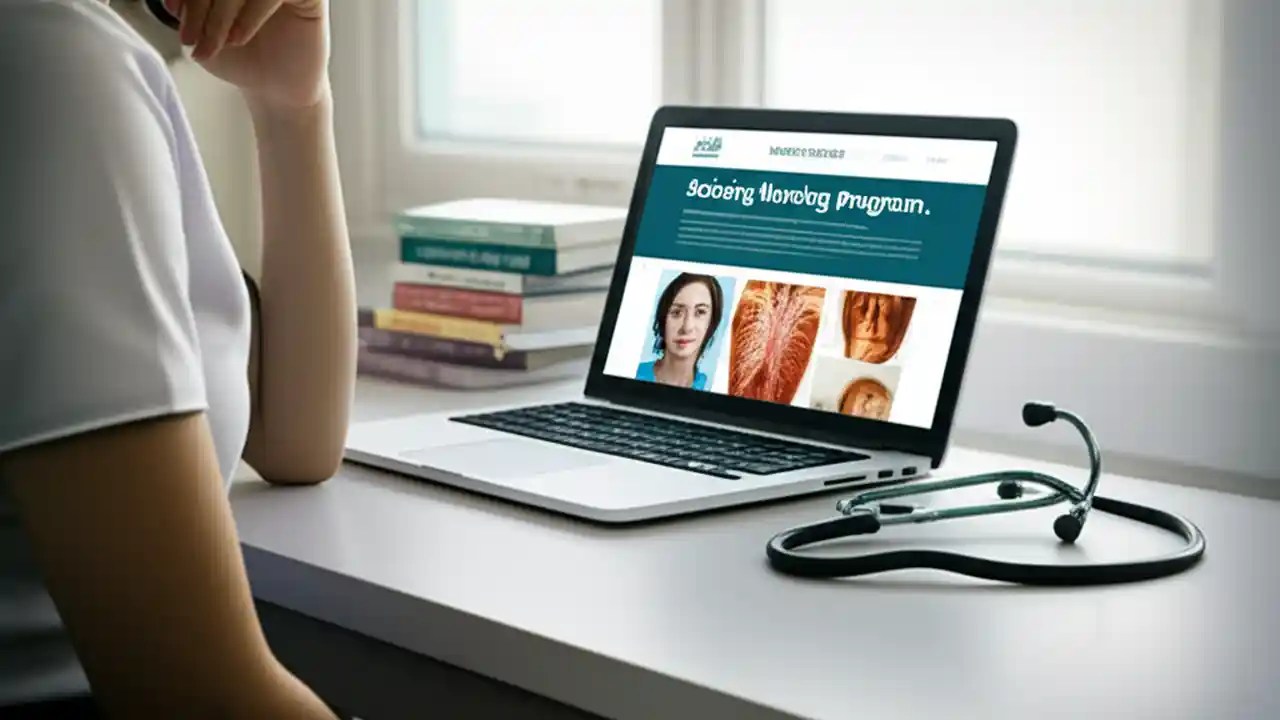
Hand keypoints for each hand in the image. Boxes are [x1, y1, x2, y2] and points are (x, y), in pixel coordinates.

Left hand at [166, 0, 329, 109]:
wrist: (275, 88)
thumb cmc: (242, 56)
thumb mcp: (203, 28)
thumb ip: (189, 5)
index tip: (173, 10)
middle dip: (199, 5)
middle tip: (190, 38)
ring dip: (220, 15)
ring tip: (214, 46)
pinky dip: (250, 17)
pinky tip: (238, 39)